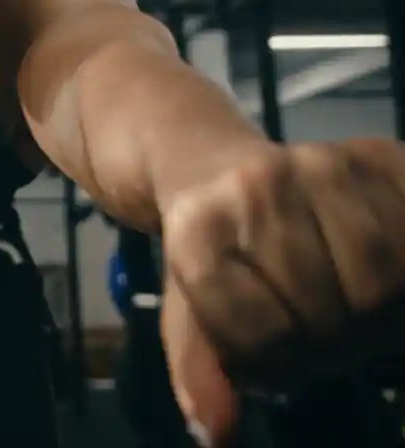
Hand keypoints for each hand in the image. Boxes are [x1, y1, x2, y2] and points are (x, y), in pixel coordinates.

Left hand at [158, 139, 404, 445]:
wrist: (209, 164)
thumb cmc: (207, 249)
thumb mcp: (189, 308)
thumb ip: (201, 369)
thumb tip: (216, 433)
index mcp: (198, 228)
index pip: (263, 333)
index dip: (277, 363)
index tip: (274, 355)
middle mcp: (257, 187)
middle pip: (327, 309)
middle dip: (329, 342)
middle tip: (321, 336)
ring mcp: (317, 163)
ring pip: (381, 280)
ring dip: (376, 316)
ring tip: (351, 312)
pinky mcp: (373, 154)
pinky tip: (384, 280)